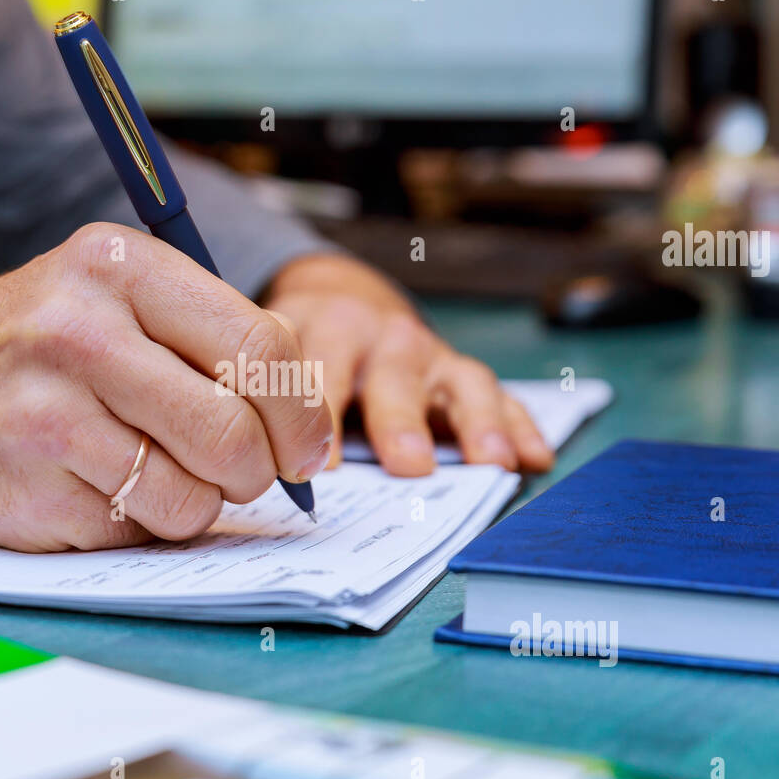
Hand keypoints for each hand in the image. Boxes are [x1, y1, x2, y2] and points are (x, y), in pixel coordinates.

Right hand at [0, 223, 333, 551]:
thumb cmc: (28, 351)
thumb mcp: (109, 301)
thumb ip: (205, 342)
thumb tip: (305, 428)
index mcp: (119, 268)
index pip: (260, 344)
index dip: (300, 411)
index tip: (303, 447)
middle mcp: (81, 330)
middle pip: (234, 429)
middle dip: (254, 471)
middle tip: (239, 475)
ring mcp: (48, 411)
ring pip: (190, 495)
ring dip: (191, 503)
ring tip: (147, 473)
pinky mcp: (28, 485)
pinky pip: (134, 531)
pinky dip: (134, 525)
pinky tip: (92, 488)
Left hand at [261, 254, 553, 475]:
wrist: (337, 307)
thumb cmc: (298, 355)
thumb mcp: (270, 362)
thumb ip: (263, 402)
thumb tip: (244, 470)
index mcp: (323, 331)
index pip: (321, 369)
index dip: (322, 412)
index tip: (324, 467)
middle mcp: (381, 337)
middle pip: (394, 374)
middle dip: (401, 419)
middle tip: (408, 464)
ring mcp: (429, 353)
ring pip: (459, 380)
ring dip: (476, 421)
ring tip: (490, 463)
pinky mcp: (462, 373)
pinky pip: (499, 396)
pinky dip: (519, 426)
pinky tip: (534, 459)